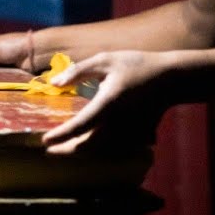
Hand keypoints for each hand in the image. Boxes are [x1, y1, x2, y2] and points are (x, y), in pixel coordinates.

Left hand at [40, 50, 167, 154]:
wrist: (170, 79)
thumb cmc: (136, 65)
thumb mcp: (104, 60)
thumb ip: (78, 72)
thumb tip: (54, 83)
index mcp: (107, 104)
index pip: (79, 126)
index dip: (60, 136)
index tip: (44, 140)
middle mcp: (117, 123)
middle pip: (87, 147)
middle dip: (66, 151)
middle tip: (49, 150)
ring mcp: (128, 132)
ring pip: (100, 152)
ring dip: (81, 153)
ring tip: (65, 149)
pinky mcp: (136, 137)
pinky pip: (113, 150)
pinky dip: (97, 152)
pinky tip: (88, 146)